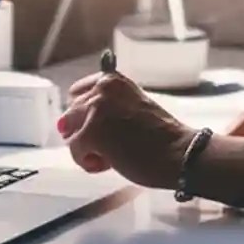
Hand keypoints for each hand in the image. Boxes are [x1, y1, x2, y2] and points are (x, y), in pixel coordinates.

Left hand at [60, 71, 194, 189]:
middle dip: (84, 133)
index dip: (83, 114)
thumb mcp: (131, 107)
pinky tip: (109, 164)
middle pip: (71, 114)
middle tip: (111, 146)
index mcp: (112, 80)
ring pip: (70, 133)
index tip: (99, 127)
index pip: (77, 93)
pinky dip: (88, 163)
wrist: (180, 153)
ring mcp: (95, 109)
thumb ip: (104, 107)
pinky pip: (75, 151)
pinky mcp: (91, 132)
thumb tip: (63, 124)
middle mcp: (102, 88)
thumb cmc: (160, 137)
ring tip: (111, 156)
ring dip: (87, 149)